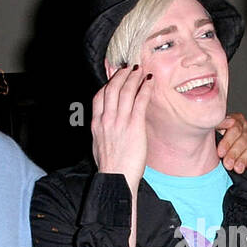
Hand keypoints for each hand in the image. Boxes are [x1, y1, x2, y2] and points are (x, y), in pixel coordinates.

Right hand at [91, 64, 150, 189]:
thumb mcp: (99, 145)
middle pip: (112, 89)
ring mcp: (120, 121)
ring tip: (140, 69)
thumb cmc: (110, 166)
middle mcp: (107, 119)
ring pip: (126, 91)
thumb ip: (103, 131)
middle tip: (129, 68)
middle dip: (121, 75)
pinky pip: (140, 101)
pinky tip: (149, 82)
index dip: (108, 83)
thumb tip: (108, 125)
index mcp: (97, 124)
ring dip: (133, 77)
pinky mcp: (134, 125)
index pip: (100, 96)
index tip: (115, 77)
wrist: (116, 178)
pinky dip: (144, 89)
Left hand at [216, 112, 246, 172]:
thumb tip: (220, 121)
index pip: (235, 128)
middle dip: (235, 153)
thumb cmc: (213, 137)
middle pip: (243, 140)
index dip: (228, 141)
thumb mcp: (211, 128)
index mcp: (237, 120)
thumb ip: (217, 124)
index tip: (220, 152)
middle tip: (228, 164)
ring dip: (244, 159)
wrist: (217, 148)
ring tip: (237, 168)